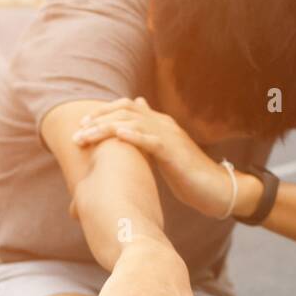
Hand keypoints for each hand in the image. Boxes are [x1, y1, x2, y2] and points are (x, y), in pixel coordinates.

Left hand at [73, 97, 234, 218]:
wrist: (217, 188)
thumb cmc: (188, 175)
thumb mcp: (162, 154)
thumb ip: (146, 141)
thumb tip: (127, 132)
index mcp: (158, 124)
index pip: (126, 107)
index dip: (103, 112)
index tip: (81, 125)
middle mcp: (163, 124)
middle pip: (125, 111)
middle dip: (98, 120)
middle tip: (77, 133)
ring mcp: (169, 136)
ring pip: (133, 123)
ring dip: (106, 128)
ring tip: (86, 135)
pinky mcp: (175, 152)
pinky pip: (152, 140)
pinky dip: (135, 135)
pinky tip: (119, 136)